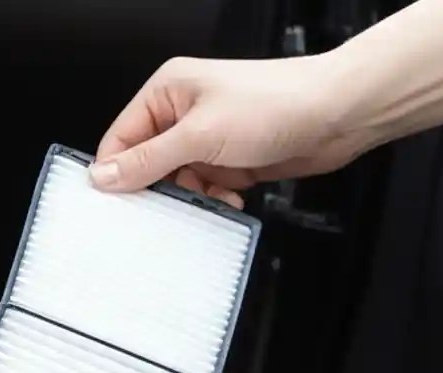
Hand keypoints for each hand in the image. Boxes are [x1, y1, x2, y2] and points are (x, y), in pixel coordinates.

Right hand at [90, 54, 375, 208]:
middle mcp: (183, 114)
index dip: (115, 172)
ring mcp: (208, 139)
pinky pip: (205, 190)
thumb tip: (103, 176)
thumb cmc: (276, 103)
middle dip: (156, 189)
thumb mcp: (201, 135)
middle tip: (160, 211)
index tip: (114, 205)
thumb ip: (148, 160)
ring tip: (206, 201)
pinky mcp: (230, 161)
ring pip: (177, 182)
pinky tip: (229, 201)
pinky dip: (213, 202)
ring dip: (189, 199)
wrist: (339, 114)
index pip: (121, 138)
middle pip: (147, 164)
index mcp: (167, 92)